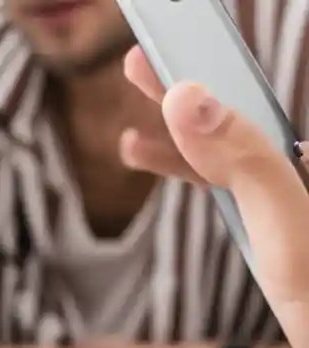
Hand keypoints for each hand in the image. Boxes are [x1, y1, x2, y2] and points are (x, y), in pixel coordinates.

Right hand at [121, 47, 308, 347]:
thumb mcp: (284, 225)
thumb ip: (242, 156)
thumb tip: (187, 96)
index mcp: (308, 160)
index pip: (256, 100)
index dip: (208, 68)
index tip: (165, 46)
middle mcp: (302, 172)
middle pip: (241, 119)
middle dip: (186, 94)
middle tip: (137, 64)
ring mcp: (294, 199)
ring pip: (229, 155)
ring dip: (178, 142)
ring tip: (132, 129)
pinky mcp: (283, 225)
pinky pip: (230, 188)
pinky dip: (192, 178)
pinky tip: (158, 169)